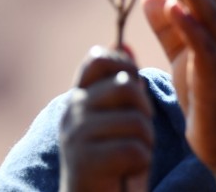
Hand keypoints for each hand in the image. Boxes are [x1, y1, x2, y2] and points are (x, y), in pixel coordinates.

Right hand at [58, 47, 152, 191]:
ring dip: (144, 142)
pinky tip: (124, 173)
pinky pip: (134, 149)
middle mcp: (71, 110)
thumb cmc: (114, 161)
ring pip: (136, 120)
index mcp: (79, 97)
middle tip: (135, 136)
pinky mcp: (84, 161)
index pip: (98, 58)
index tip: (132, 88)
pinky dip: (140, 164)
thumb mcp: (118, 117)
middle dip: (144, 112)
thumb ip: (121, 85)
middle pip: (127, 86)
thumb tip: (125, 43)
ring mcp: (76, 135)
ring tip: (129, 157)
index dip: (124, 66)